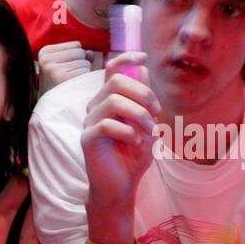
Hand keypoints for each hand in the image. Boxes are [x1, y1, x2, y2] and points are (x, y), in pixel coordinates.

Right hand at [38, 40, 92, 93]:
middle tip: (69, 79)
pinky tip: (74, 88)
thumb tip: (90, 52)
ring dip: (83, 73)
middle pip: (81, 51)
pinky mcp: (62, 78)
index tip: (66, 71)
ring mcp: (53, 68)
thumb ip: (78, 56)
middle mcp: (46, 58)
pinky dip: (84, 80)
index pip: (76, 44)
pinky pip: (86, 71)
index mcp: (44, 52)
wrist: (51, 112)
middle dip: (80, 65)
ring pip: (85, 61)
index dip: (77, 59)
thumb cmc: (60, 87)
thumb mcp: (63, 67)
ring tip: (72, 84)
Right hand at [81, 52, 159, 209]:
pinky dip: (128, 132)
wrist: (121, 187)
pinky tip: (136, 142)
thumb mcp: (146, 124)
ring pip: (113, 101)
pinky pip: (107, 124)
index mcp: (109, 99)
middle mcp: (96, 106)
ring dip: (139, 114)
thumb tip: (142, 70)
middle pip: (116, 81)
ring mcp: (89, 122)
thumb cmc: (133, 155)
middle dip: (142, 93)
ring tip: (151, 131)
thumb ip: (143, 99)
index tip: (143, 57)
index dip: (126, 58)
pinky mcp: (88, 139)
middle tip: (156, 112)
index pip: (112, 69)